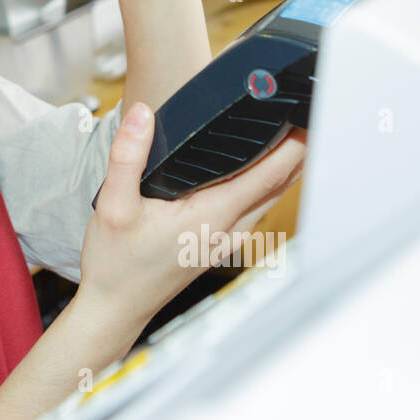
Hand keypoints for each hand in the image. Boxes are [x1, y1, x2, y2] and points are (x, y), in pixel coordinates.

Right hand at [77, 101, 304, 325]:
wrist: (115, 306)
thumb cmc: (116, 264)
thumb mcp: (113, 205)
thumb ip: (128, 157)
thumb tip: (142, 116)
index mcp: (209, 217)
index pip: (265, 175)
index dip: (291, 146)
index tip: (304, 115)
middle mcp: (227, 230)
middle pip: (278, 186)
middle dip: (298, 150)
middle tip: (306, 112)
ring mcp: (227, 240)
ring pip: (270, 198)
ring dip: (286, 168)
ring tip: (294, 133)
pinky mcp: (220, 244)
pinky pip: (255, 208)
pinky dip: (267, 185)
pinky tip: (262, 172)